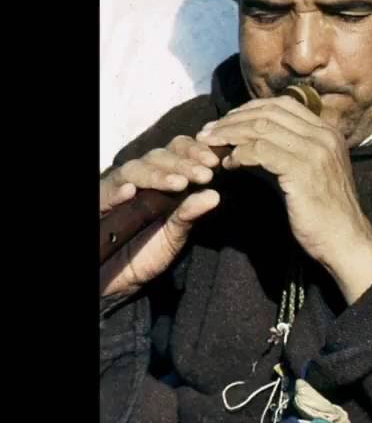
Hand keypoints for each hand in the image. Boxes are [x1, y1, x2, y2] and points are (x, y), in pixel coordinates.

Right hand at [100, 135, 222, 297]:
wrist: (121, 278)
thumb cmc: (150, 250)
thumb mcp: (176, 233)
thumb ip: (191, 214)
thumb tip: (214, 195)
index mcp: (165, 177)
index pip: (178, 150)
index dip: (195, 151)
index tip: (214, 162)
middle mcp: (141, 178)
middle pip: (158, 156)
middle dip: (183, 164)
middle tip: (204, 175)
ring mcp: (118, 189)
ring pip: (133, 169)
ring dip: (157, 175)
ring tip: (179, 184)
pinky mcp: (99, 202)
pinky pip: (105, 192)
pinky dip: (117, 192)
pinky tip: (130, 192)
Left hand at [197, 97, 371, 302]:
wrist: (345, 240)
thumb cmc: (324, 212)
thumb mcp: (310, 172)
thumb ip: (289, 151)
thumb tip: (250, 141)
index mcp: (328, 132)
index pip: (282, 104)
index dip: (249, 109)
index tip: (225, 123)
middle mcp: (324, 135)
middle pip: (269, 113)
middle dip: (233, 120)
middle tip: (208, 133)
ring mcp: (316, 151)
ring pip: (261, 128)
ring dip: (230, 136)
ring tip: (211, 147)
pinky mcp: (303, 170)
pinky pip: (261, 151)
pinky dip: (239, 154)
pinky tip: (229, 165)